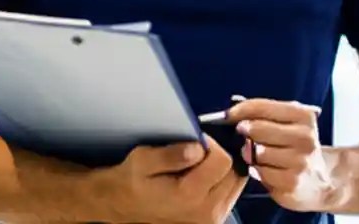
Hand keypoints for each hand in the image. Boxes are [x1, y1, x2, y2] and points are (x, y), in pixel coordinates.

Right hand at [110, 135, 246, 223]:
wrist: (123, 207)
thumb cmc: (132, 183)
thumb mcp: (142, 160)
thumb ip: (170, 154)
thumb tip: (198, 148)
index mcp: (189, 195)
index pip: (223, 161)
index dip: (211, 145)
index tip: (196, 143)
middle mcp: (205, 212)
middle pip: (234, 172)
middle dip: (218, 158)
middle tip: (197, 155)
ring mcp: (211, 220)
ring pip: (236, 184)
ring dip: (222, 171)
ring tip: (198, 168)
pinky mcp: (212, 223)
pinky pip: (230, 195)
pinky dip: (220, 184)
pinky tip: (202, 180)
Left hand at [226, 98, 337, 211]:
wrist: (319, 182)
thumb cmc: (296, 149)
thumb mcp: (289, 124)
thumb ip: (265, 113)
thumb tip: (234, 107)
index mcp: (304, 116)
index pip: (263, 106)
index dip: (240, 110)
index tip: (228, 115)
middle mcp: (305, 137)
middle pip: (257, 128)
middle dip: (245, 132)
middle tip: (244, 136)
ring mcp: (300, 161)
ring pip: (257, 152)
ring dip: (252, 154)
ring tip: (259, 155)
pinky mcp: (292, 182)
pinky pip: (260, 172)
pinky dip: (258, 171)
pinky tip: (267, 170)